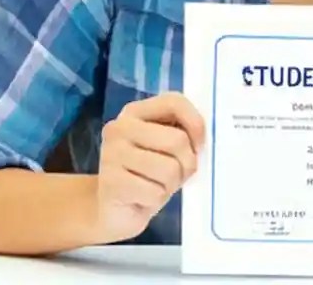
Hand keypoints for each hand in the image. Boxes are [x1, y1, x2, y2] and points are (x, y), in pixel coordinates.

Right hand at [94, 92, 205, 242]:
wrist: (115, 211)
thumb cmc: (147, 176)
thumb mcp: (166, 150)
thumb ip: (182, 135)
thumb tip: (201, 139)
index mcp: (135, 112)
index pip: (174, 102)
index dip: (196, 124)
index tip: (198, 146)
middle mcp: (119, 127)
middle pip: (177, 140)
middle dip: (186, 164)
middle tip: (175, 175)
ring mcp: (112, 154)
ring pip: (169, 169)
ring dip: (171, 185)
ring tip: (156, 186)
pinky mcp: (111, 183)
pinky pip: (155, 192)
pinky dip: (156, 199)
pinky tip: (143, 198)